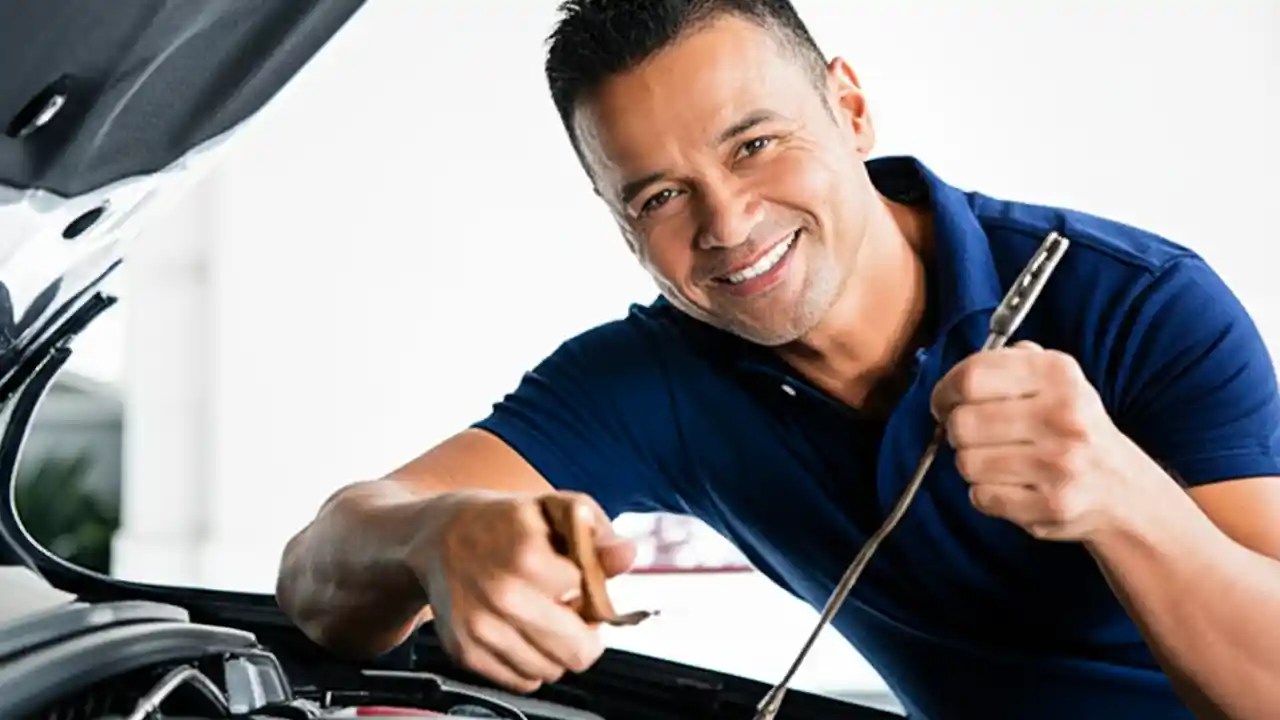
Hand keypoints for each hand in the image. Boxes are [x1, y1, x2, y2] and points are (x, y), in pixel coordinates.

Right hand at [408, 490, 635, 692]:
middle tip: (569, 611)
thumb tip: (627, 556)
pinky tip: (519, 630)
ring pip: (552, 671)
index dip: (596, 596)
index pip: (595, 605)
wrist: (437, 536)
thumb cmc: (504, 521)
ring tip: (540, 616)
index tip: (584, 585)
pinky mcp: (465, 652)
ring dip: (554, 650)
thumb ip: (597, 532)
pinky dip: (528, 662)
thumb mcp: (555, 508)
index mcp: (529, 554)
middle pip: (578, 653)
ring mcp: (481, 628)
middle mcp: (503, 596)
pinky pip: (522, 681)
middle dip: (583, 635)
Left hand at [930, 341, 1156, 542]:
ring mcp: (1059, 464)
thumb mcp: (1056, 380)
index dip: (945, 391)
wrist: (1124, 490)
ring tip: (996, 461)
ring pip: (966, 462)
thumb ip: (1010, 361)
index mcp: (1058, 374)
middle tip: (971, 435)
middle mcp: (1063, 416)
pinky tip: (1011, 486)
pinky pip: (982, 497)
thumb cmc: (1074, 429)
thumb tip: (960, 378)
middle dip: (956, 430)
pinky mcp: (1052, 505)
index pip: (972, 376)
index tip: (945, 402)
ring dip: (971, 464)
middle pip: (963, 422)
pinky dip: (985, 494)